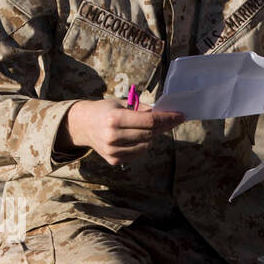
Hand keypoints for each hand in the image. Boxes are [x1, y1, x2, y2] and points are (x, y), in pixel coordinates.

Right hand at [60, 98, 184, 166]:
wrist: (82, 125)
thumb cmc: (106, 110)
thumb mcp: (122, 103)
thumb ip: (143, 109)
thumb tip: (166, 114)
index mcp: (115, 119)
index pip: (149, 120)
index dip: (168, 118)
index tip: (180, 116)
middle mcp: (113, 136)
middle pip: (150, 134)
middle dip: (163, 126)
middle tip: (170, 120)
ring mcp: (112, 151)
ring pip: (146, 145)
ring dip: (152, 136)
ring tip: (146, 128)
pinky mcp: (113, 160)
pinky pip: (138, 153)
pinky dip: (143, 145)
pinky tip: (136, 137)